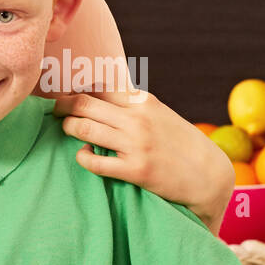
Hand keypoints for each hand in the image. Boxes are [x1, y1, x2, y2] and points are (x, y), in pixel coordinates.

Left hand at [52, 90, 234, 230]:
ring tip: (68, 131)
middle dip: (62, 106)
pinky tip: (85, 156)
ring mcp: (136, 144)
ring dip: (68, 128)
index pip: (98, 88)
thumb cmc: (183, 145)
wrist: (210, 176)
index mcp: (143, 101)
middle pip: (83, 103)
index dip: (75, 92)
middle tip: (54, 113)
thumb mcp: (161, 116)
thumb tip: (103, 97)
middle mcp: (138, 119)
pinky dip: (83, 157)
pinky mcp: (136, 170)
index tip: (63, 98)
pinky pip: (94, 161)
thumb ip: (134, 106)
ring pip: (83, 128)